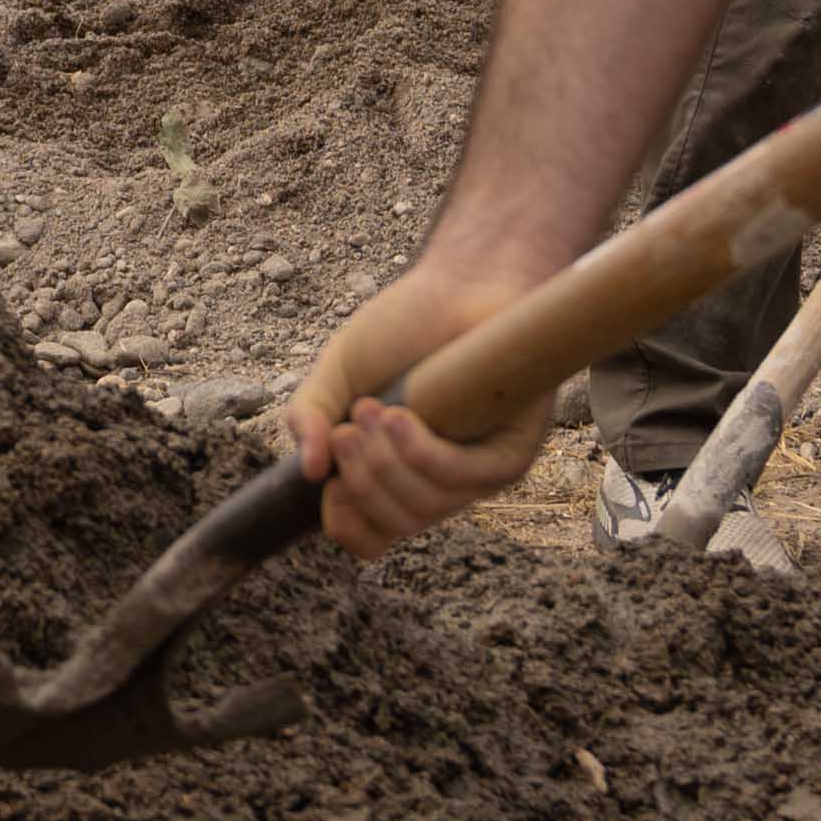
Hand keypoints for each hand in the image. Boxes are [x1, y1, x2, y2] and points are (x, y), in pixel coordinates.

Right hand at [287, 256, 559, 554]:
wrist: (460, 283)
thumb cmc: (404, 326)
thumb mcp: (338, 373)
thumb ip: (310, 417)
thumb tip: (309, 473)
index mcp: (397, 473)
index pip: (373, 537)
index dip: (345, 524)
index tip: (326, 487)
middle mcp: (437, 483)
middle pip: (393, 526)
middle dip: (358, 483)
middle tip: (345, 432)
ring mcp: (476, 474)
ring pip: (423, 508)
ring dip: (383, 465)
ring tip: (370, 410)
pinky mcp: (511, 454)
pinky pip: (459, 478)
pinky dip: (419, 453)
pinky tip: (399, 416)